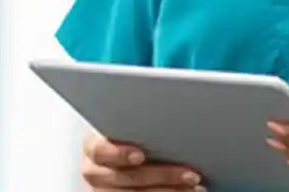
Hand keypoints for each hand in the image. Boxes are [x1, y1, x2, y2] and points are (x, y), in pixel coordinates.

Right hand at [80, 133, 205, 189]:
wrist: (131, 157)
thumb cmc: (137, 134)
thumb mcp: (134, 123)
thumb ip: (142, 121)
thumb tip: (167, 105)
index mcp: (94, 146)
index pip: (98, 150)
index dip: (118, 154)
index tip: (140, 155)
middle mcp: (95, 172)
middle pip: (123, 178)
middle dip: (160, 176)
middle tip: (189, 173)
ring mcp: (105, 191)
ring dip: (168, 190)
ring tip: (194, 184)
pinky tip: (187, 191)